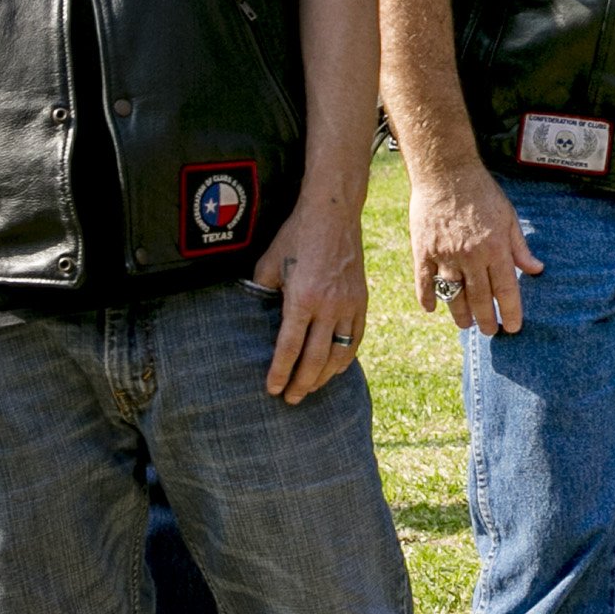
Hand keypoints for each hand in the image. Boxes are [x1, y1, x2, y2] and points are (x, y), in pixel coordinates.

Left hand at [251, 200, 368, 401]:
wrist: (333, 213)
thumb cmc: (296, 236)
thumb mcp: (270, 263)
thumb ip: (262, 291)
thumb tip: (253, 313)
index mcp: (302, 298)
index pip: (290, 347)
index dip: (280, 371)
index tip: (271, 389)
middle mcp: (329, 305)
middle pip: (316, 357)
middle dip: (302, 382)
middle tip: (290, 399)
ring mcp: (349, 304)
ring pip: (340, 352)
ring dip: (325, 375)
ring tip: (311, 388)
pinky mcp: (362, 299)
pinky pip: (356, 337)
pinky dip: (346, 357)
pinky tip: (336, 368)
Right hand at [410, 161, 541, 333]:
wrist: (446, 173)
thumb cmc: (482, 193)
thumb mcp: (509, 217)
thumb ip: (520, 247)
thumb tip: (536, 270)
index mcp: (495, 248)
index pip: (505, 290)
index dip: (510, 312)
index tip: (514, 327)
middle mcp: (470, 256)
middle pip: (479, 298)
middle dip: (486, 319)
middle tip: (490, 331)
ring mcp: (444, 255)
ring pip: (452, 294)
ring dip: (460, 314)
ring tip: (466, 325)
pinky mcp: (423, 250)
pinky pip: (424, 281)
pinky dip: (427, 298)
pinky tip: (432, 310)